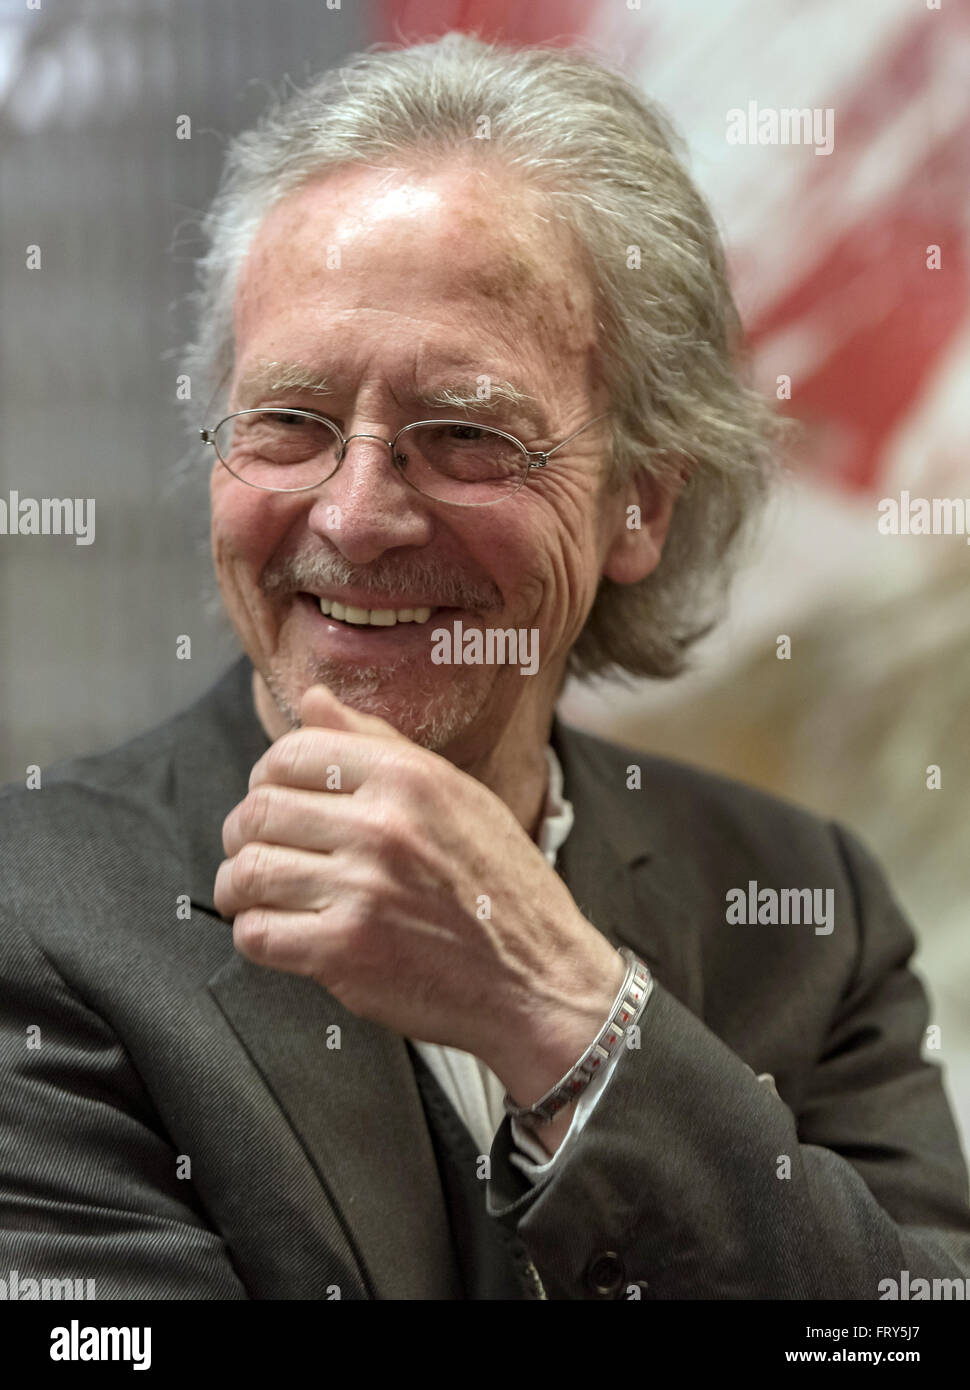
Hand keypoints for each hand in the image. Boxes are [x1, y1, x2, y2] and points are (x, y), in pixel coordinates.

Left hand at [214, 684, 625, 1109]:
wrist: (540, 978)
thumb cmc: (501, 885)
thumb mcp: (455, 794)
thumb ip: (376, 743)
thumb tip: (311, 699)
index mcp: (408, 777)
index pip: (290, 753)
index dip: (266, 777)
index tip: (274, 801)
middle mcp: (383, 826)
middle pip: (259, 811)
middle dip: (243, 833)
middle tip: (255, 850)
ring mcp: (362, 891)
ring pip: (247, 871)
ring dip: (238, 886)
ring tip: (254, 893)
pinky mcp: (346, 952)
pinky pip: (257, 933)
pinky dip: (254, 933)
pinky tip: (277, 931)